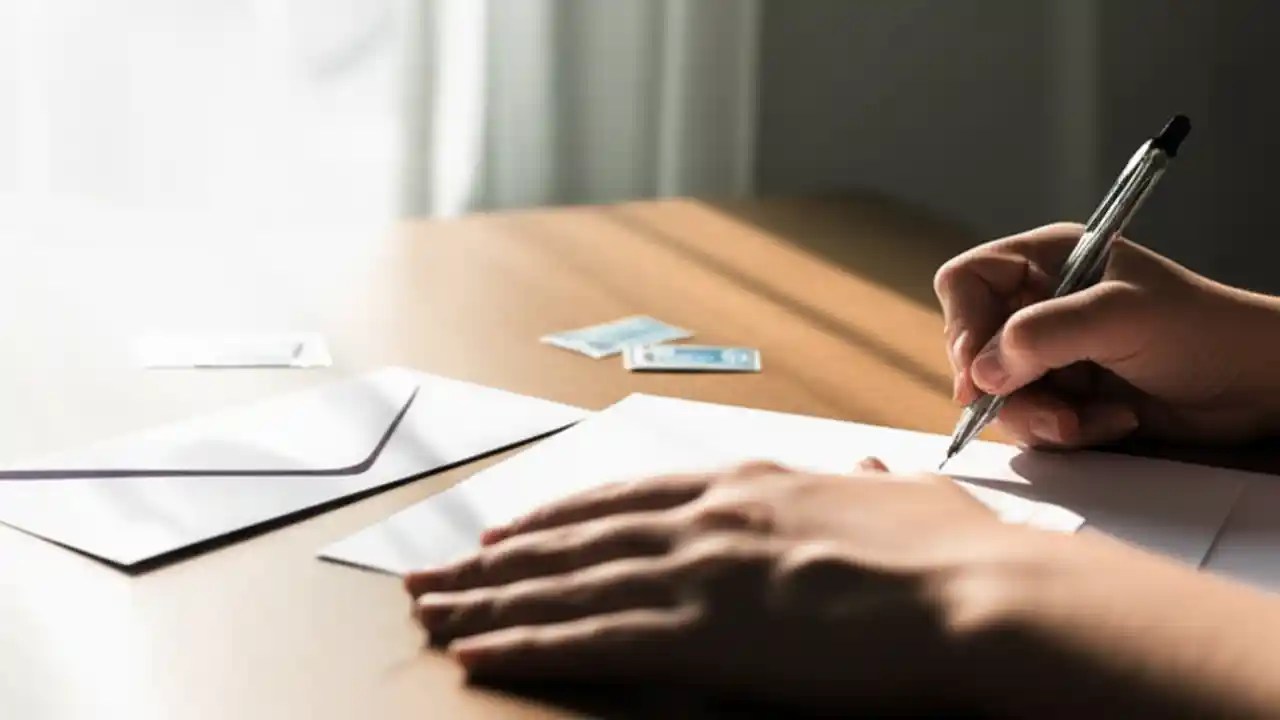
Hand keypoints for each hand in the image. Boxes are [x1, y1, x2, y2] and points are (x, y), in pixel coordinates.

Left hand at [403, 460, 1042, 712]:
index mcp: (748, 483)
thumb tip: (868, 475)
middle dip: (498, 557)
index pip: (626, 496)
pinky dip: (524, 644)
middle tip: (436, 570)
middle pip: (576, 538)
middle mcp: (705, 516)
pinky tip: (478, 652)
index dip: (558, 515)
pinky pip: (587, 640)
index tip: (509, 528)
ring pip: (564, 584)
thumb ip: (871, 489)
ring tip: (430, 609)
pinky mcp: (697, 633)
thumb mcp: (909, 499)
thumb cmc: (954, 553)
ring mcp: (695, 571)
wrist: (979, 593)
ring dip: (489, 598)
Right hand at [934, 222, 1279, 447]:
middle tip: (1049, 408)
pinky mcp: (1066, 396)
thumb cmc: (1200, 331)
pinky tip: (1113, 421)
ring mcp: (1050, 354)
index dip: (962, 324)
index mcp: (1046, 262)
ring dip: (1042, 417)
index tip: (979, 371)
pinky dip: (1068, 432)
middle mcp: (1039, 304)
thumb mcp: (1119, 318)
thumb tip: (979, 373)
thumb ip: (1042, 335)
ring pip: (999, 395)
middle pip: (972, 348)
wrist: (1256, 385)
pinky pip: (1032, 422)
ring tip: (1091, 420)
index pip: (966, 282)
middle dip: (1007, 387)